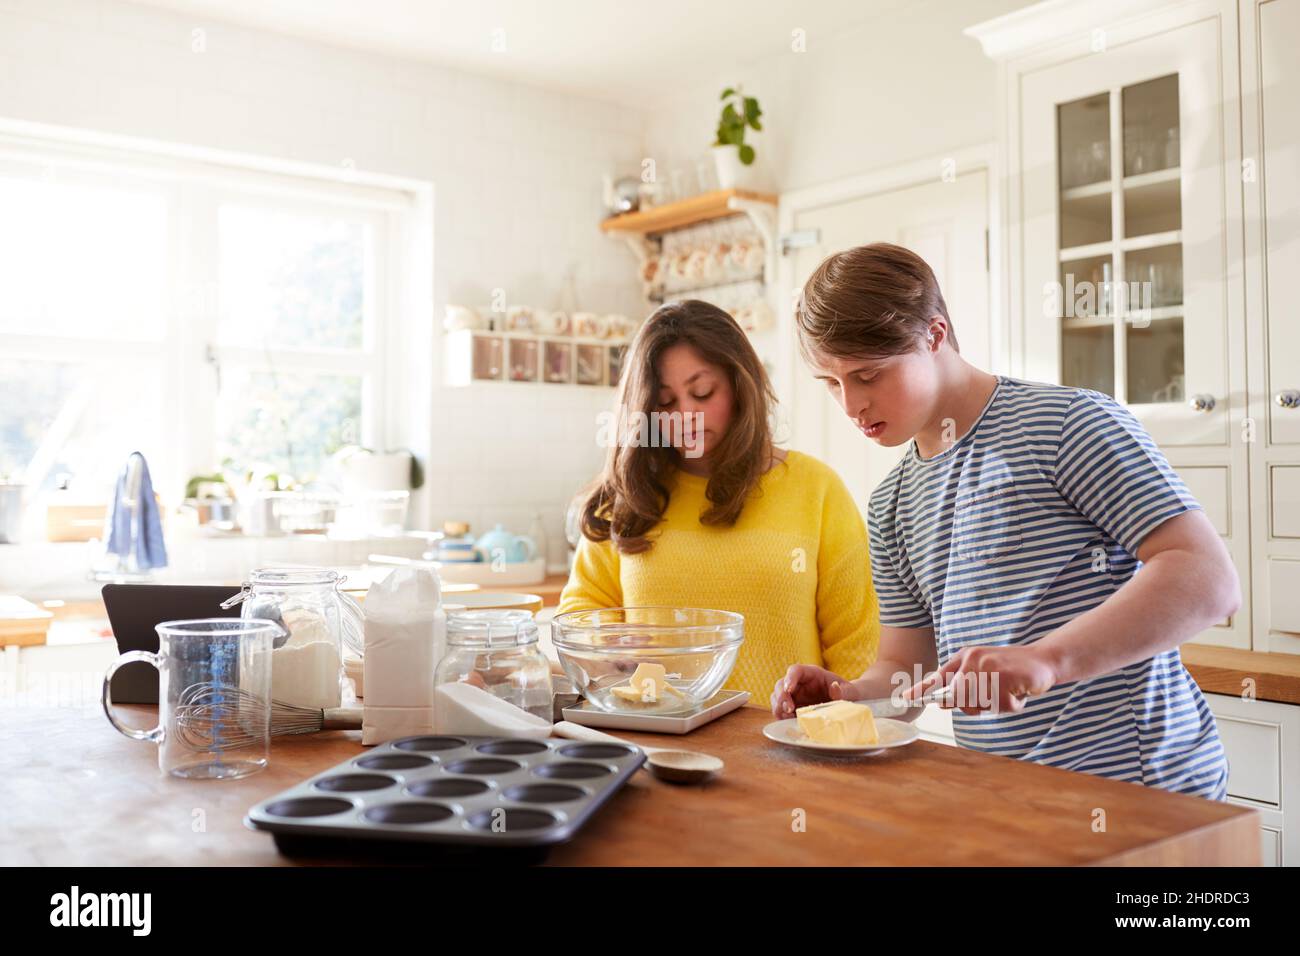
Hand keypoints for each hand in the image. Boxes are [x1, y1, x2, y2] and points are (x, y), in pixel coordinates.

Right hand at [770, 664, 861, 717]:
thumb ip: (845, 691)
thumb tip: (835, 689)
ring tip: (789, 717)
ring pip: (776, 697)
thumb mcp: (852, 691)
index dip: (789, 678)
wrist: (851, 704)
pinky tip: (790, 722)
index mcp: (812, 674)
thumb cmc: (850, 693)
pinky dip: (781, 716)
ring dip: (778, 707)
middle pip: (780, 684)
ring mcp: (795, 696)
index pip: (795, 670)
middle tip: (789, 708)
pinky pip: (780, 711)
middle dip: (781, 696)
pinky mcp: (793, 709)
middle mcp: (800, 684)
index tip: (788, 688)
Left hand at [901, 644, 1056, 714]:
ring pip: (980, 704)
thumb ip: (963, 686)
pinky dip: (1012, 705)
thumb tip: (941, 703)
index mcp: (965, 657)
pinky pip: (1000, 706)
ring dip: (997, 705)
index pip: (938, 676)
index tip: (904, 699)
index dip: (921, 689)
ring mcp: (988, 666)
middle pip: (959, 698)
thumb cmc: (1011, 670)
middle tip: (995, 697)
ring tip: (1008, 691)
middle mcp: (972, 659)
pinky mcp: (1004, 675)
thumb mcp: (983, 673)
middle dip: (975, 706)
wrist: (1043, 660)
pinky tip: (1018, 691)